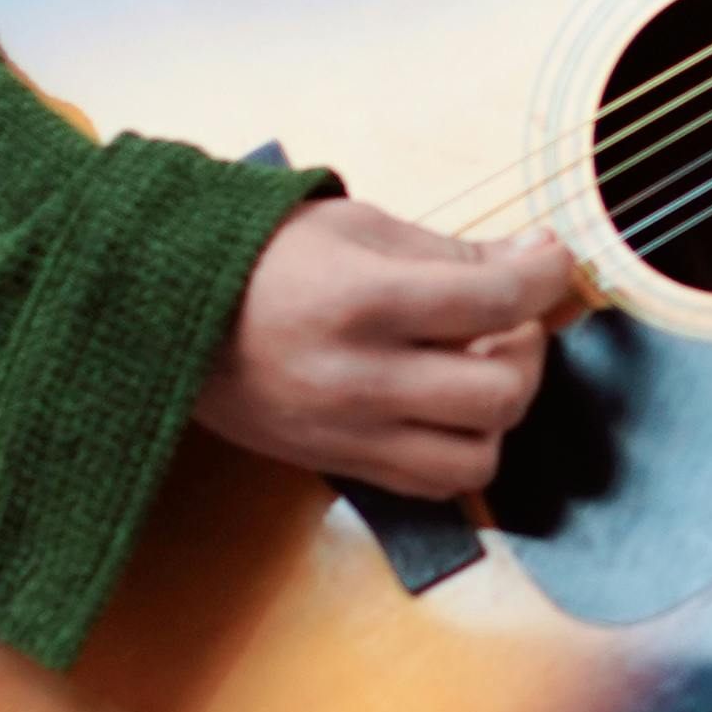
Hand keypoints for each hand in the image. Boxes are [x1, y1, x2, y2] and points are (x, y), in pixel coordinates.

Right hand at [196, 196, 584, 494]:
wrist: (160, 311)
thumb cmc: (262, 255)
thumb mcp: (356, 228)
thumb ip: (451, 253)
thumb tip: (532, 259)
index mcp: (363, 300)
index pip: (495, 301)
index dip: (546, 276)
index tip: (551, 259)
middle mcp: (360, 378)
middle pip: (500, 391)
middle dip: (527, 349)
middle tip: (508, 320)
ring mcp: (348, 432)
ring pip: (477, 455)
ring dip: (498, 412)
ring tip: (477, 368)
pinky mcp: (338, 464)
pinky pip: (434, 483)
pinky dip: (461, 449)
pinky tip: (447, 407)